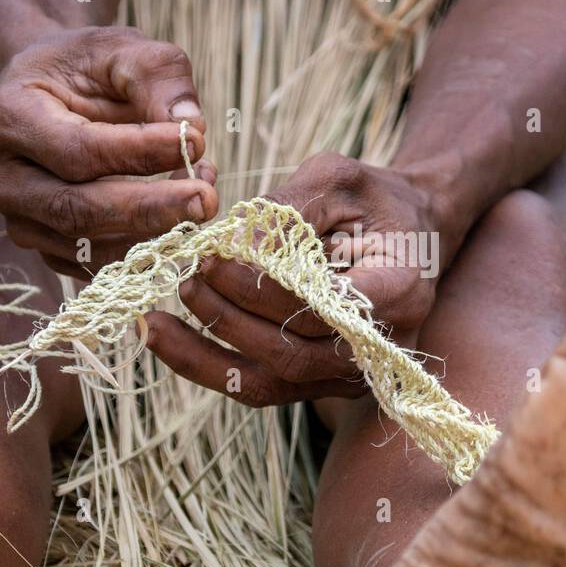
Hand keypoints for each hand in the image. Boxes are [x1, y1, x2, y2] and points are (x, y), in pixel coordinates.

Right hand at [0, 25, 218, 275]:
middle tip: (207, 199)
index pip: (76, 151)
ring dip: (155, 232)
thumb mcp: (121, 47)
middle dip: (151, 209)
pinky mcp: (44, 248)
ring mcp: (18, 219)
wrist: (53, 91)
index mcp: (7, 118)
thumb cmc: (87, 67)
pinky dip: (145, 250)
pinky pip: (98, 264)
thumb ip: (157, 75)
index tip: (196, 141)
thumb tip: (191, 124)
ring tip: (204, 196)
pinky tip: (182, 216)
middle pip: (77, 209)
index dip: (139, 153)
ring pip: (88, 246)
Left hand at [146, 152, 442, 406]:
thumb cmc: (372, 198)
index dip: (264, 290)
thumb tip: (227, 243)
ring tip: (156, 318)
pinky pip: (260, 387)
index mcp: (401, 290)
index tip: (215, 256)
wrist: (409, 232)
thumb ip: (287, 208)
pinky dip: (207, 366)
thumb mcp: (337, 178)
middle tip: (188, 276)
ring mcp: (352, 373)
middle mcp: (383, 346)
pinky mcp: (321, 383)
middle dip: (230, 318)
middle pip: (295, 354)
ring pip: (272, 383)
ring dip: (206, 353)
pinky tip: (164, 337)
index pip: (325, 308)